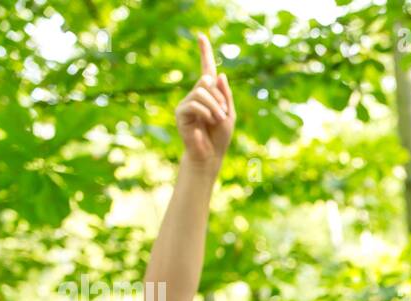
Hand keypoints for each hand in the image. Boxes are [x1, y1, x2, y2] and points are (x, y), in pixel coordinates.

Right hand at [175, 33, 235, 167]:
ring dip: (214, 106)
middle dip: (219, 97)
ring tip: (218, 119)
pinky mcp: (181, 112)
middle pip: (206, 81)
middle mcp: (195, 95)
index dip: (204, 52)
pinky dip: (206, 112)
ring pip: (201, 92)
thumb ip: (225, 95)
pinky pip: (194, 104)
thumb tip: (219, 74)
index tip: (201, 36)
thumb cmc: (220, 136)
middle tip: (224, 114)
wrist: (210, 155)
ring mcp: (186, 102)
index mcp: (209, 94)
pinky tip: (208, 121)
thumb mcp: (229, 113)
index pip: (206, 68)